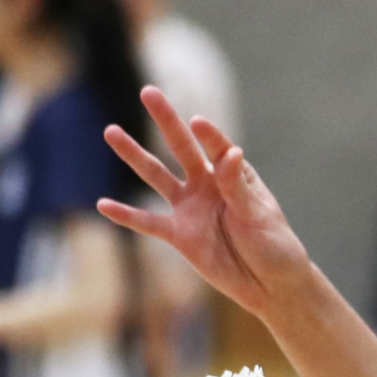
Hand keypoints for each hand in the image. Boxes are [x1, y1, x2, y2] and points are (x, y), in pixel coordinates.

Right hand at [97, 87, 310, 317]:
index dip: (208, 135)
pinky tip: (103, 204)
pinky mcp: (179, 236)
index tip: (198, 122)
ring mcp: (191, 208)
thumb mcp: (259, 214)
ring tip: (111, 131)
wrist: (270, 285)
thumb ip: (239, 187)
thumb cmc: (274, 245)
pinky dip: (126, 216)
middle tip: (148, 91)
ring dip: (134, 156)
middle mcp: (209, 185)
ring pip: (157, 177)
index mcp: (235, 175)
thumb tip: (231, 153)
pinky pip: (148, 222)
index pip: (218, 147)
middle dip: (166, 120)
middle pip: (181, 147)